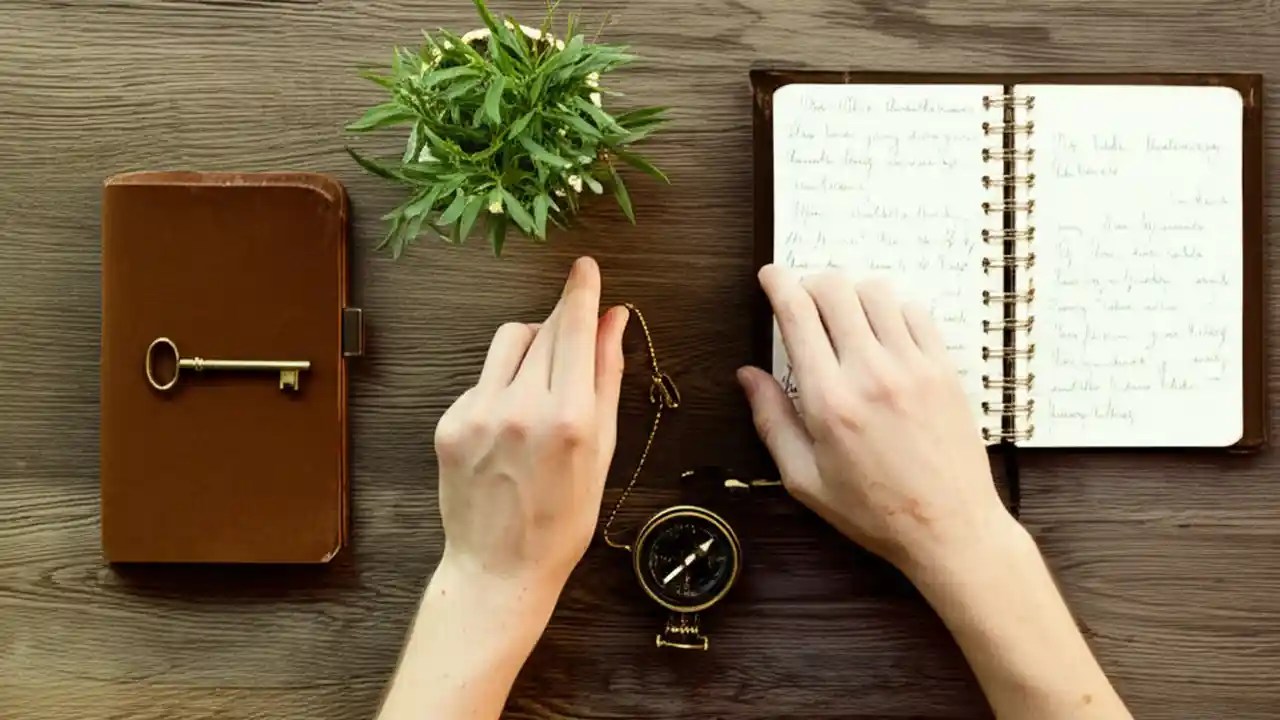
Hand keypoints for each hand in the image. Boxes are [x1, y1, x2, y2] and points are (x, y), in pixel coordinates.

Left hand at [433, 257, 627, 597]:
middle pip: (545, 329)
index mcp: (571, 417)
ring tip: (542, 382)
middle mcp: (522, 407)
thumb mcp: (600, 450)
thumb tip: (614, 321)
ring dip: (531, 344)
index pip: (576, 328)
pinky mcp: (449, 422)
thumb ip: (606, 378)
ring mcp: (479, 413)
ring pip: (509, 340)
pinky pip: (482, 377)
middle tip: (576, 332)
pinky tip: (511, 423)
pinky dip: (502, 383)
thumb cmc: (563, 520)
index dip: (582, 291)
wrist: (499, 567)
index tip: (585, 267)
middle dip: (564, 323)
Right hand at [738, 266, 1015, 575]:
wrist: (949, 528)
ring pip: (876, 292)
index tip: (770, 276)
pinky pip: (916, 311)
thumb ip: (772, 421)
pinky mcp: (944, 369)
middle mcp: (870, 374)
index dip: (777, 284)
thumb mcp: (804, 479)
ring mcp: (913, 367)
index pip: (797, 315)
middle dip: (811, 283)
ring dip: (852, 293)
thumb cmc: (874, 512)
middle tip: (805, 299)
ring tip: (846, 316)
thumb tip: (747, 375)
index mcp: (828, 402)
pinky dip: (893, 309)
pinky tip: (885, 331)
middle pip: (834, 289)